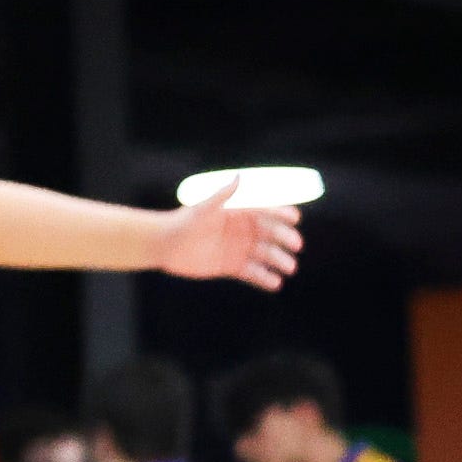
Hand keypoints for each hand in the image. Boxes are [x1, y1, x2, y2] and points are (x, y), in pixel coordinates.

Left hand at [157, 179, 300, 290]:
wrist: (165, 244)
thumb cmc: (184, 222)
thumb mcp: (204, 208)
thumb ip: (222, 195)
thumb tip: (239, 177)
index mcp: (240, 213)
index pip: (267, 212)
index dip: (282, 214)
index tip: (295, 218)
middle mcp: (243, 231)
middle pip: (271, 235)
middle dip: (285, 239)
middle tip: (296, 245)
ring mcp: (239, 250)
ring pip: (265, 256)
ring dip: (279, 261)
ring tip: (290, 268)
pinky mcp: (232, 267)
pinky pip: (252, 274)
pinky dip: (264, 279)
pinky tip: (276, 284)